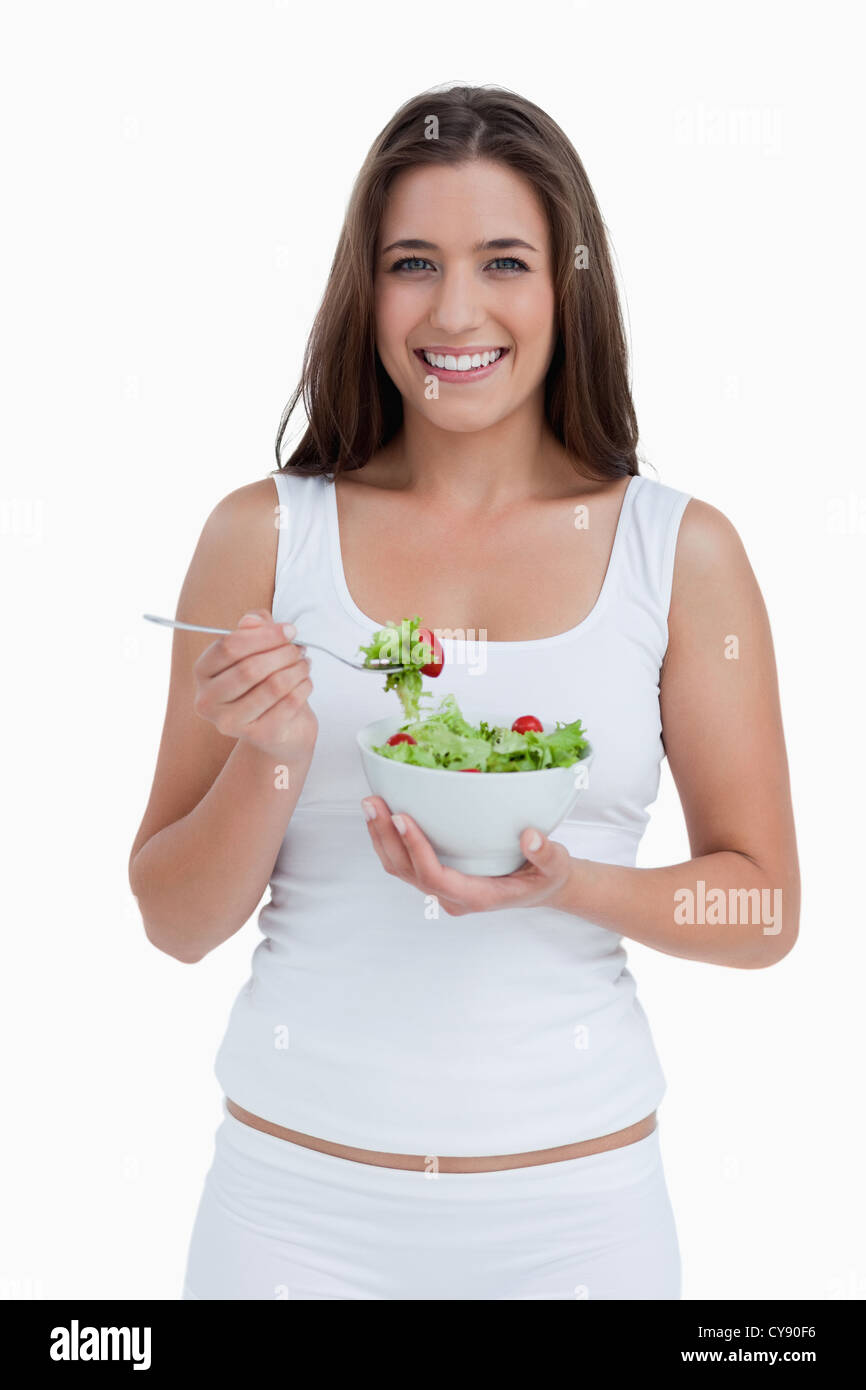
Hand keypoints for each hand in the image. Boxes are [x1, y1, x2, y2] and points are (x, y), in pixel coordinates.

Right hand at [193, 609, 317, 762]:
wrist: (278, 726)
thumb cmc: (263, 680)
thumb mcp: (258, 648)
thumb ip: (254, 628)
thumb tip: (251, 620)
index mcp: (202, 672)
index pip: (228, 646)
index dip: (264, 635)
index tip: (289, 630)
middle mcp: (208, 700)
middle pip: (250, 668)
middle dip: (283, 653)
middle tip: (299, 649)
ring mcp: (230, 723)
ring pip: (273, 686)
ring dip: (297, 669)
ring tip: (305, 663)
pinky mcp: (258, 736)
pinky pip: (289, 704)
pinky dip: (304, 687)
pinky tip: (306, 682)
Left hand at [360, 795, 572, 915]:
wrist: (542, 887)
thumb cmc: (546, 877)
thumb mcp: (555, 866)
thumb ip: (547, 854)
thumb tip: (531, 837)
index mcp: (476, 896)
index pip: (436, 877)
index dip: (415, 849)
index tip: (402, 818)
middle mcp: (451, 895)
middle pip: (407, 871)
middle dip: (386, 837)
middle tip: (374, 802)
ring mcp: (441, 887)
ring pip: (399, 867)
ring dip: (381, 837)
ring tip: (371, 803)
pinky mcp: (436, 875)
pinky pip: (404, 861)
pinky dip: (390, 838)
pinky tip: (384, 813)